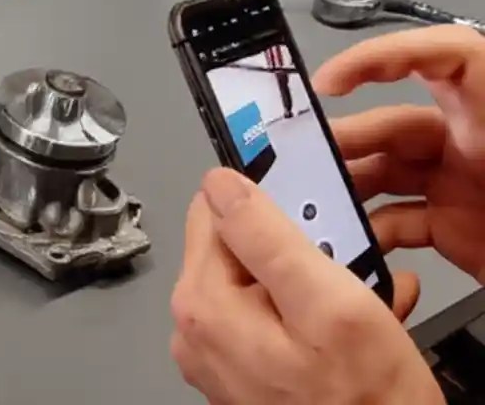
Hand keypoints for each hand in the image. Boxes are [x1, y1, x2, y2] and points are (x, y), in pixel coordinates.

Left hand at [170, 169, 439, 403]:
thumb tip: (221, 184)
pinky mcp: (243, 374)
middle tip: (347, 268)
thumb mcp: (329, 302)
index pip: (213, 212)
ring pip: (262, 285)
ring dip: (314, 282)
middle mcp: (197, 332)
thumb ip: (267, 236)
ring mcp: (218, 357)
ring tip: (363, 300)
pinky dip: (312, 315)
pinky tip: (354, 327)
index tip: (310, 211)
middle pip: (237, 250)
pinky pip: (272, 321)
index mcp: (203, 305)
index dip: (266, 201)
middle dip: (297, 249)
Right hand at [315, 25, 484, 283]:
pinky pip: (398, 219)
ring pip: (387, 173)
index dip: (382, 56)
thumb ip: (481, 107)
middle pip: (393, 122)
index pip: (441, 55)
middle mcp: (474, 139)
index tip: (333, 79)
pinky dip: (370, 230)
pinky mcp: (454, 225)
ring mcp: (461, 183)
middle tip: (304, 159)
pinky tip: (353, 240)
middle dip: (346, 140)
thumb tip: (420, 119)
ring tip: (315, 202)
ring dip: (348, 187)